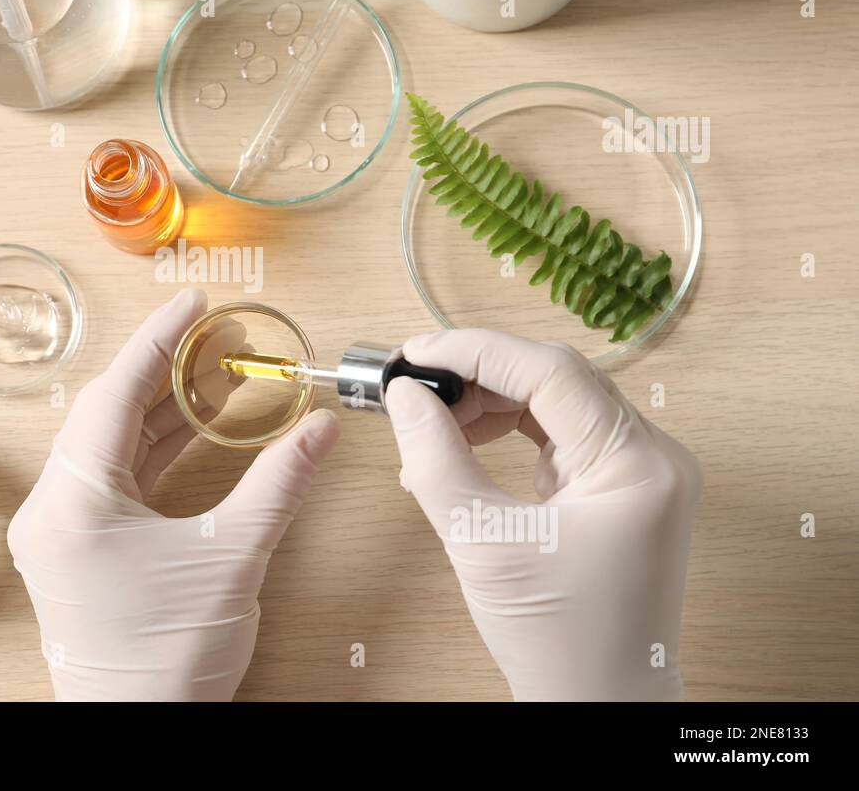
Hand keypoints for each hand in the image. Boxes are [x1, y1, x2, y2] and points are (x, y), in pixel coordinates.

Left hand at [8, 288, 340, 700]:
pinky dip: (156, 452)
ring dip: (165, 411)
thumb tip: (317, 431)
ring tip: (217, 374)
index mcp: (73, 503)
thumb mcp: (232, 560)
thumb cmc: (166, 661)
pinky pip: (113, 480)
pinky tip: (196, 431)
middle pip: (110, 414)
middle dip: (168, 371)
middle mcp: (53, 511)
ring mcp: (60, 533)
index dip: (158, 339)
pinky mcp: (76, 553)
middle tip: (218, 336)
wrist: (136, 736)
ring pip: (112, 447)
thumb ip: (277, 485)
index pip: (116, 394)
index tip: (193, 301)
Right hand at [386, 330, 700, 700]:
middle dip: (478, 379)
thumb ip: (437, 459)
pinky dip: (506, 434)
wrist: (599, 704)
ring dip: (488, 405)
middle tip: (414, 393)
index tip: (415, 355)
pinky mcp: (617, 489)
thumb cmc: (558, 639)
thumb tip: (404, 395)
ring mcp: (638, 472)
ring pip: (554, 402)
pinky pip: (558, 435)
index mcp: (638, 464)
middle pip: (556, 379)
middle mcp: (652, 456)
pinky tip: (461, 448)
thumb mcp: (484, 543)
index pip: (552, 371)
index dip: (476, 352)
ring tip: (432, 429)